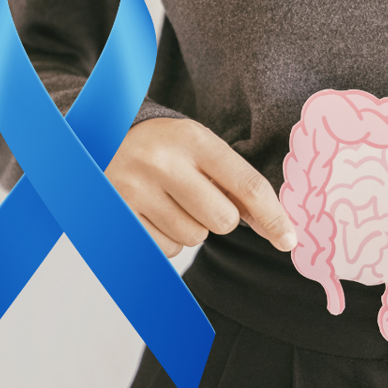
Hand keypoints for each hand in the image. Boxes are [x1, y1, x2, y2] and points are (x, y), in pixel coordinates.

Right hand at [105, 118, 296, 256]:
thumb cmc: (164, 147)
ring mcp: (134, 191)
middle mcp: (162, 162)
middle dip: (221, 217)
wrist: (99, 137)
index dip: (274, 217)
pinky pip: (166, 249)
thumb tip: (277, 229)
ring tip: (171, 201)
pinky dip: (168, 239)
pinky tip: (154, 213)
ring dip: (192, 228)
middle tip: (200, 197)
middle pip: (223, 221)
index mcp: (192, 139)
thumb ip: (236, 183)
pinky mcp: (117, 216)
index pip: (247, 185)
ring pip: (194, 238)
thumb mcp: (199, 148)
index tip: (289, 240)